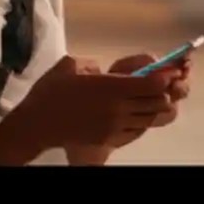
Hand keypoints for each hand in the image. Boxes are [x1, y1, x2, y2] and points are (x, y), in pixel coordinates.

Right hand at [11, 54, 179, 152]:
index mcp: (110, 87)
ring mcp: (115, 126)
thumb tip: (106, 70)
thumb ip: (94, 65)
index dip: (164, 77)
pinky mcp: (110, 139)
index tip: (166, 71)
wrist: (36, 125)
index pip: (152, 84)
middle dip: (163, 91)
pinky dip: (142, 120)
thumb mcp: (71, 65)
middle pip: (157, 101)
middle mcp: (117, 108)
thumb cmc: (51, 92)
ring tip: (149, 97)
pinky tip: (135, 112)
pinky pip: (137, 130)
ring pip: (150, 117)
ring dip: (153, 106)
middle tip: (163, 83)